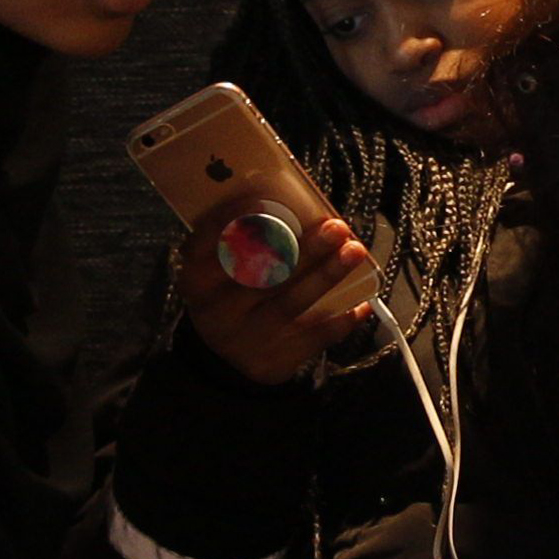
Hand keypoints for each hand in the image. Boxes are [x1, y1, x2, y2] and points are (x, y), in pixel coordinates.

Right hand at [174, 204, 371, 387]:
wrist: (223, 359)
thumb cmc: (229, 294)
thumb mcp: (217, 268)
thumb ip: (239, 239)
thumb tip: (284, 199)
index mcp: (196, 279)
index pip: (208, 245)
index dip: (235, 220)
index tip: (267, 198)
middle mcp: (217, 310)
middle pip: (261, 275)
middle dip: (303, 249)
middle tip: (336, 226)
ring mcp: (245, 338)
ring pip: (290, 303)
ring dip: (327, 275)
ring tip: (354, 250)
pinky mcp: (271, 360)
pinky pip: (311, 337)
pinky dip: (340, 319)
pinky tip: (362, 302)